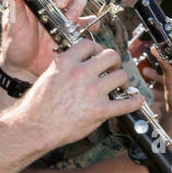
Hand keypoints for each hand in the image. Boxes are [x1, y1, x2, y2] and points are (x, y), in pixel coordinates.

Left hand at [0, 0, 89, 80]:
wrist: (24, 69)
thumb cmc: (15, 44)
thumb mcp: (13, 25)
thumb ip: (13, 5)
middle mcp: (51, 2)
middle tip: (60, 4)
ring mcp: (64, 15)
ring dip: (77, 6)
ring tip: (69, 20)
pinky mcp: (74, 29)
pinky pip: (89, 21)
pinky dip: (91, 22)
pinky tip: (87, 28)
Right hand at [8, 41, 142, 149]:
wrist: (33, 128)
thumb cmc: (38, 105)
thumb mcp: (48, 75)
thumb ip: (66, 66)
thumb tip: (79, 62)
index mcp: (66, 62)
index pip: (89, 44)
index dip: (97, 49)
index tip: (98, 55)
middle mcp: (81, 73)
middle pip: (110, 56)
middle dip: (114, 62)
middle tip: (113, 69)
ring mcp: (91, 91)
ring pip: (120, 76)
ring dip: (122, 81)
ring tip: (120, 86)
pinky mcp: (99, 110)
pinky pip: (125, 103)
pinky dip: (134, 102)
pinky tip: (137, 100)